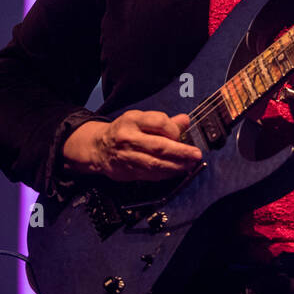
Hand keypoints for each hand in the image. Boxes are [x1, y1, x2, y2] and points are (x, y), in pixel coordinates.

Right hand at [62, 111, 202, 181]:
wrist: (98, 148)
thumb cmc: (124, 131)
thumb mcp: (140, 119)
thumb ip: (163, 121)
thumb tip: (185, 121)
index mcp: (132, 120)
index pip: (159, 122)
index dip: (173, 129)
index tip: (180, 134)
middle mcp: (128, 138)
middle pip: (159, 146)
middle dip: (180, 152)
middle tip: (195, 155)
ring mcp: (126, 156)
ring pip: (155, 164)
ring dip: (175, 166)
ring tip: (189, 165)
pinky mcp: (126, 172)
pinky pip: (149, 175)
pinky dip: (165, 174)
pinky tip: (175, 172)